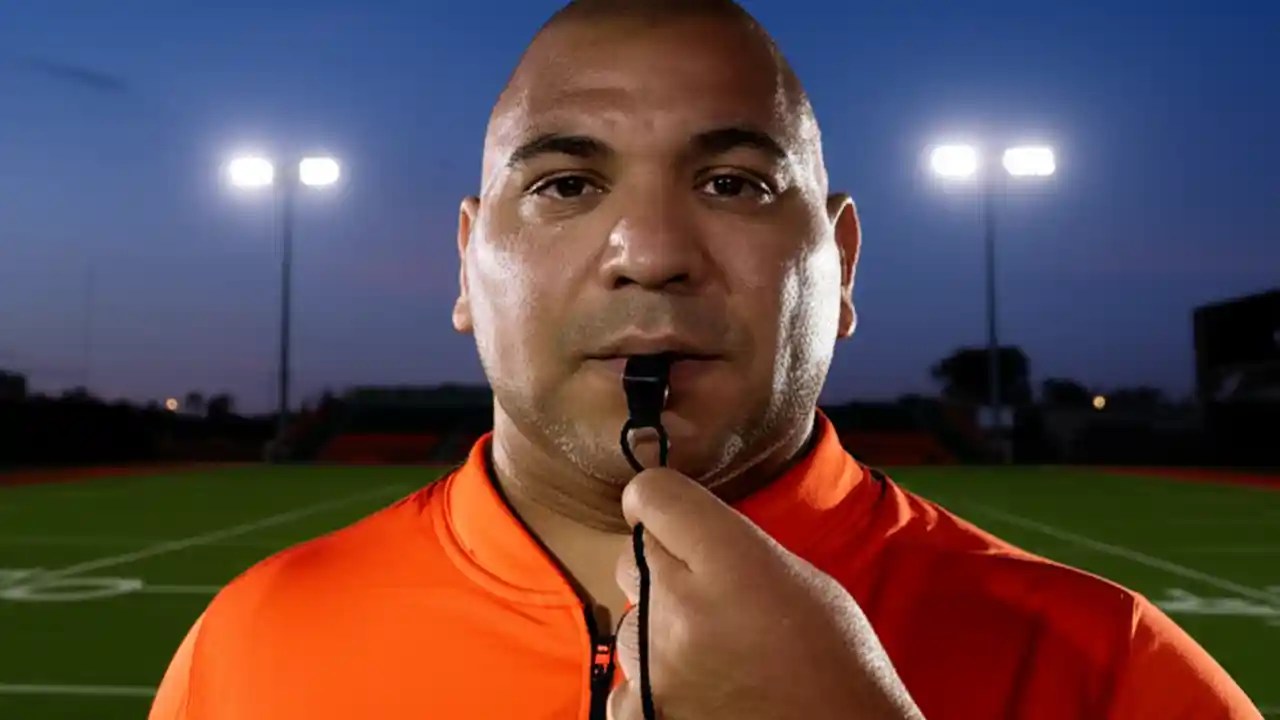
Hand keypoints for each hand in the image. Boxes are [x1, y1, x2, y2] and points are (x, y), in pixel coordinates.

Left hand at [609, 468, 923, 719]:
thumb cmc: (840, 664)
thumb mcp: (802, 581)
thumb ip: (735, 550)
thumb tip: (689, 538)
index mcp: (731, 559)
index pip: (655, 495)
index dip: (656, 502)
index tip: (663, 515)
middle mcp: (682, 604)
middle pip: (634, 557)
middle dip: (661, 568)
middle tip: (704, 597)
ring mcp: (657, 665)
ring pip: (630, 621)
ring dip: (658, 632)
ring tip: (711, 658)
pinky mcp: (643, 714)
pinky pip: (623, 684)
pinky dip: (650, 689)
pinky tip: (697, 695)